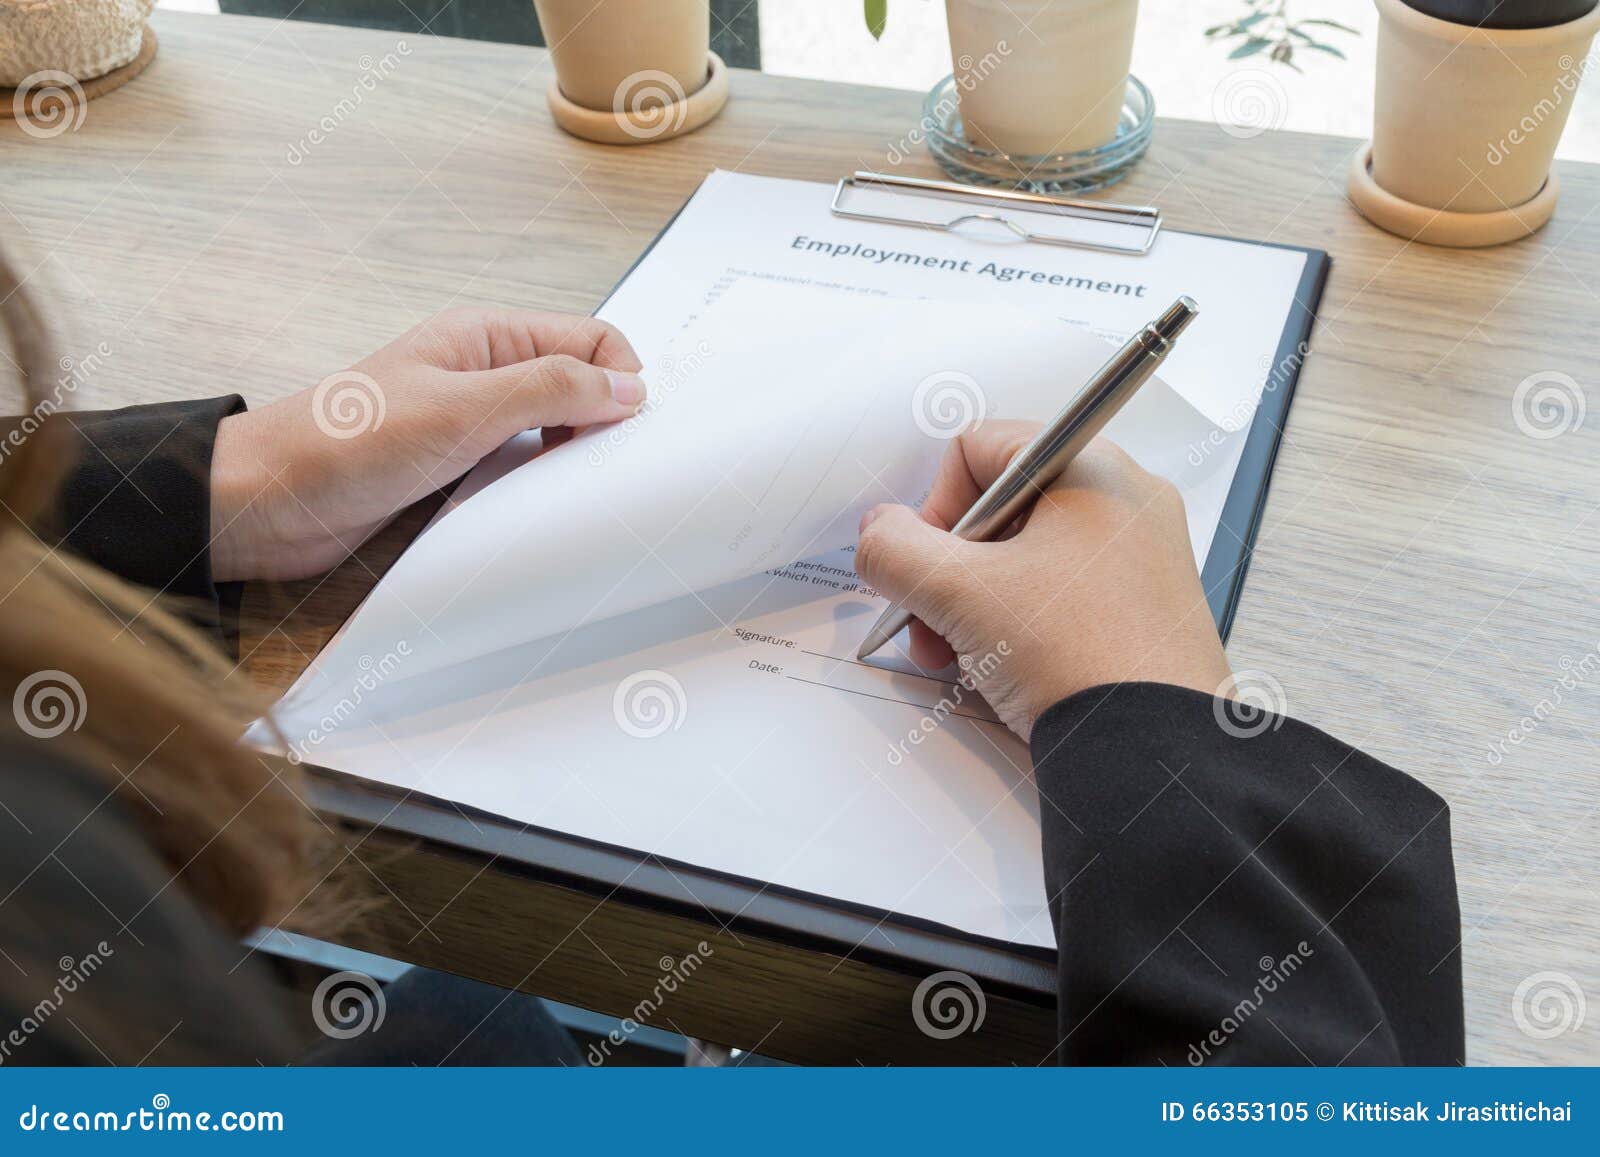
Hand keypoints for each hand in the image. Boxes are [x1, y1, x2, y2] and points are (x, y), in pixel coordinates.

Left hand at [209, 308, 645, 580]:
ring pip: (553, 434)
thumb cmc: (348, 442)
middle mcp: (484, 374)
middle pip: (579, 386)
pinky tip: (535, 513)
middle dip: (603, 423)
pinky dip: (538, 490)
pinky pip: (519, 473)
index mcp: (487, 337)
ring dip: (570, 461)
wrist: (266, 502)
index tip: (625, 433)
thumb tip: (631, 387)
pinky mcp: (455, 471)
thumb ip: (553, 390)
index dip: (621, 380)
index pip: (592, 338)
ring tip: (572, 496)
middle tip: (606, 472)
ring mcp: (469, 423)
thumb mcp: (465, 409)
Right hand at [853, 422, 1230, 741]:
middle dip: (948, 570)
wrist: (1151, 751)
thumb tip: (878, 533)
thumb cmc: (1077, 657)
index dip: (936, 505)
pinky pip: (1062, 595)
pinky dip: (1018, 624)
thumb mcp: (958, 593)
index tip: (925, 563)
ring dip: (973, 604)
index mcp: (1092, 469)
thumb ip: (895, 549)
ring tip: (957, 658)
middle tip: (928, 621)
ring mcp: (1140, 558)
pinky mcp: (1144, 609)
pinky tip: (999, 671)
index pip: (982, 449)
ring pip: (1027, 558)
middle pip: (1000, 510)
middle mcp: (1125, 502)